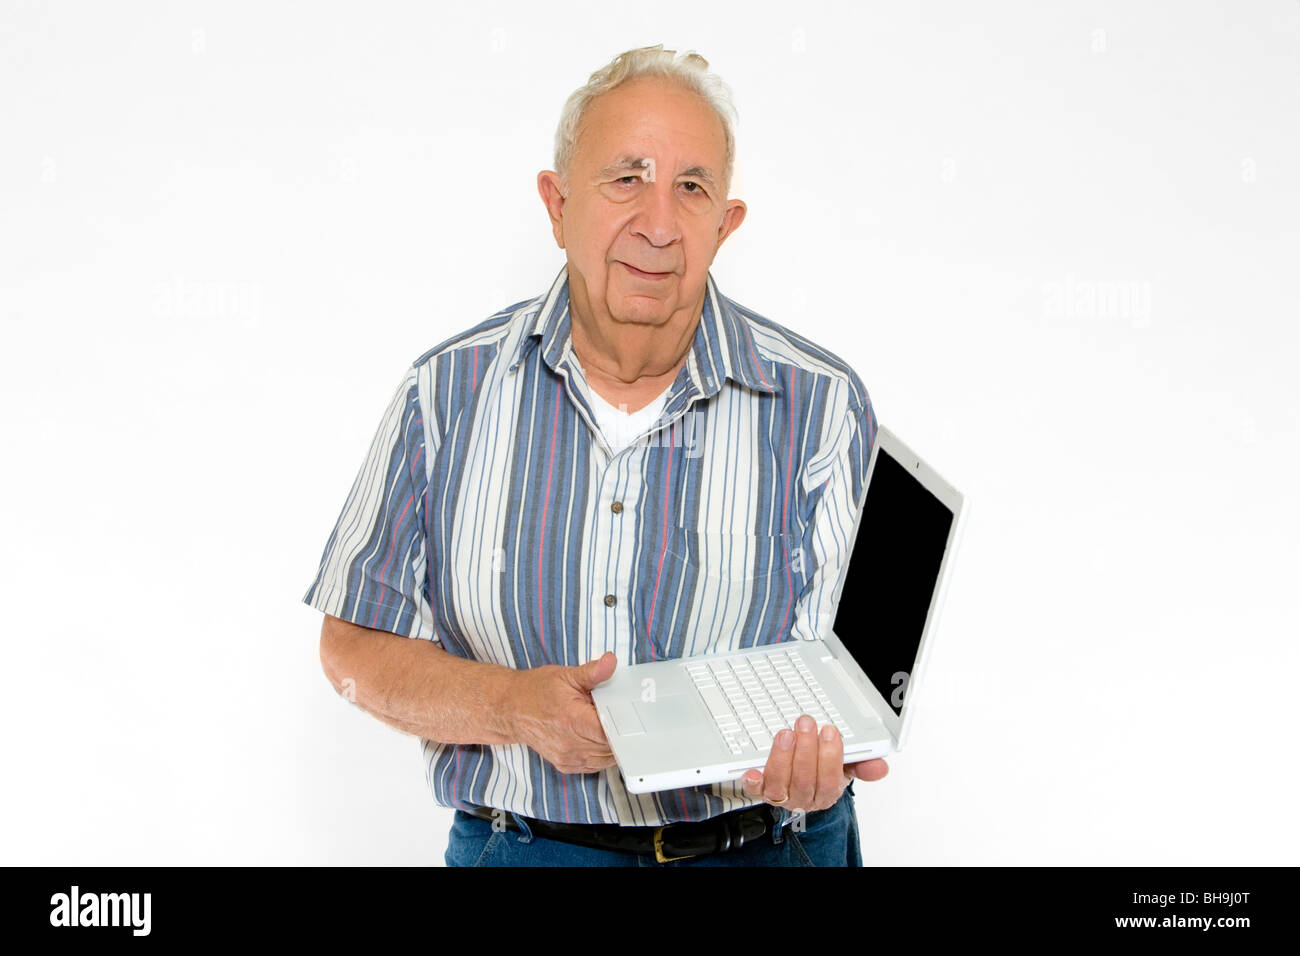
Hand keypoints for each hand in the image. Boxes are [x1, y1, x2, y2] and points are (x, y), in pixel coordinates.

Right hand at [506, 652, 617, 773]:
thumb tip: (611, 662)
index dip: (625, 725)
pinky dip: (602, 754)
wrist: (511, 709)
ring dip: (613, 745)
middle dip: (620, 732)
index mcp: (572, 720)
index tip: (632, 715)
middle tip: (620, 715)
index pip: (610, 732)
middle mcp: (570, 744)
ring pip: (606, 759)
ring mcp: (567, 757)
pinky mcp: (566, 765)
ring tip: (608, 725)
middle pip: (611, 747)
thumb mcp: (566, 676)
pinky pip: (595, 765)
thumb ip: (592, 672)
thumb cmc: (537, 691)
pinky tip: (599, 738)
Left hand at [740, 714, 888, 813]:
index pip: (830, 780)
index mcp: (827, 792)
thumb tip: (881, 767)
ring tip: (786, 734)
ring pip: (780, 783)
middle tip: (806, 724)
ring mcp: (781, 796)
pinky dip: (753, 781)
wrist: (801, 789)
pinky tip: (753, 769)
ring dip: (782, 757)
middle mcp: (803, 798)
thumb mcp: (845, 768)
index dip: (830, 756)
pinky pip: (755, 791)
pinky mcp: (761, 791)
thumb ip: (863, 765)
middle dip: (806, 750)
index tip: (829, 731)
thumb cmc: (822, 773)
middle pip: (804, 780)